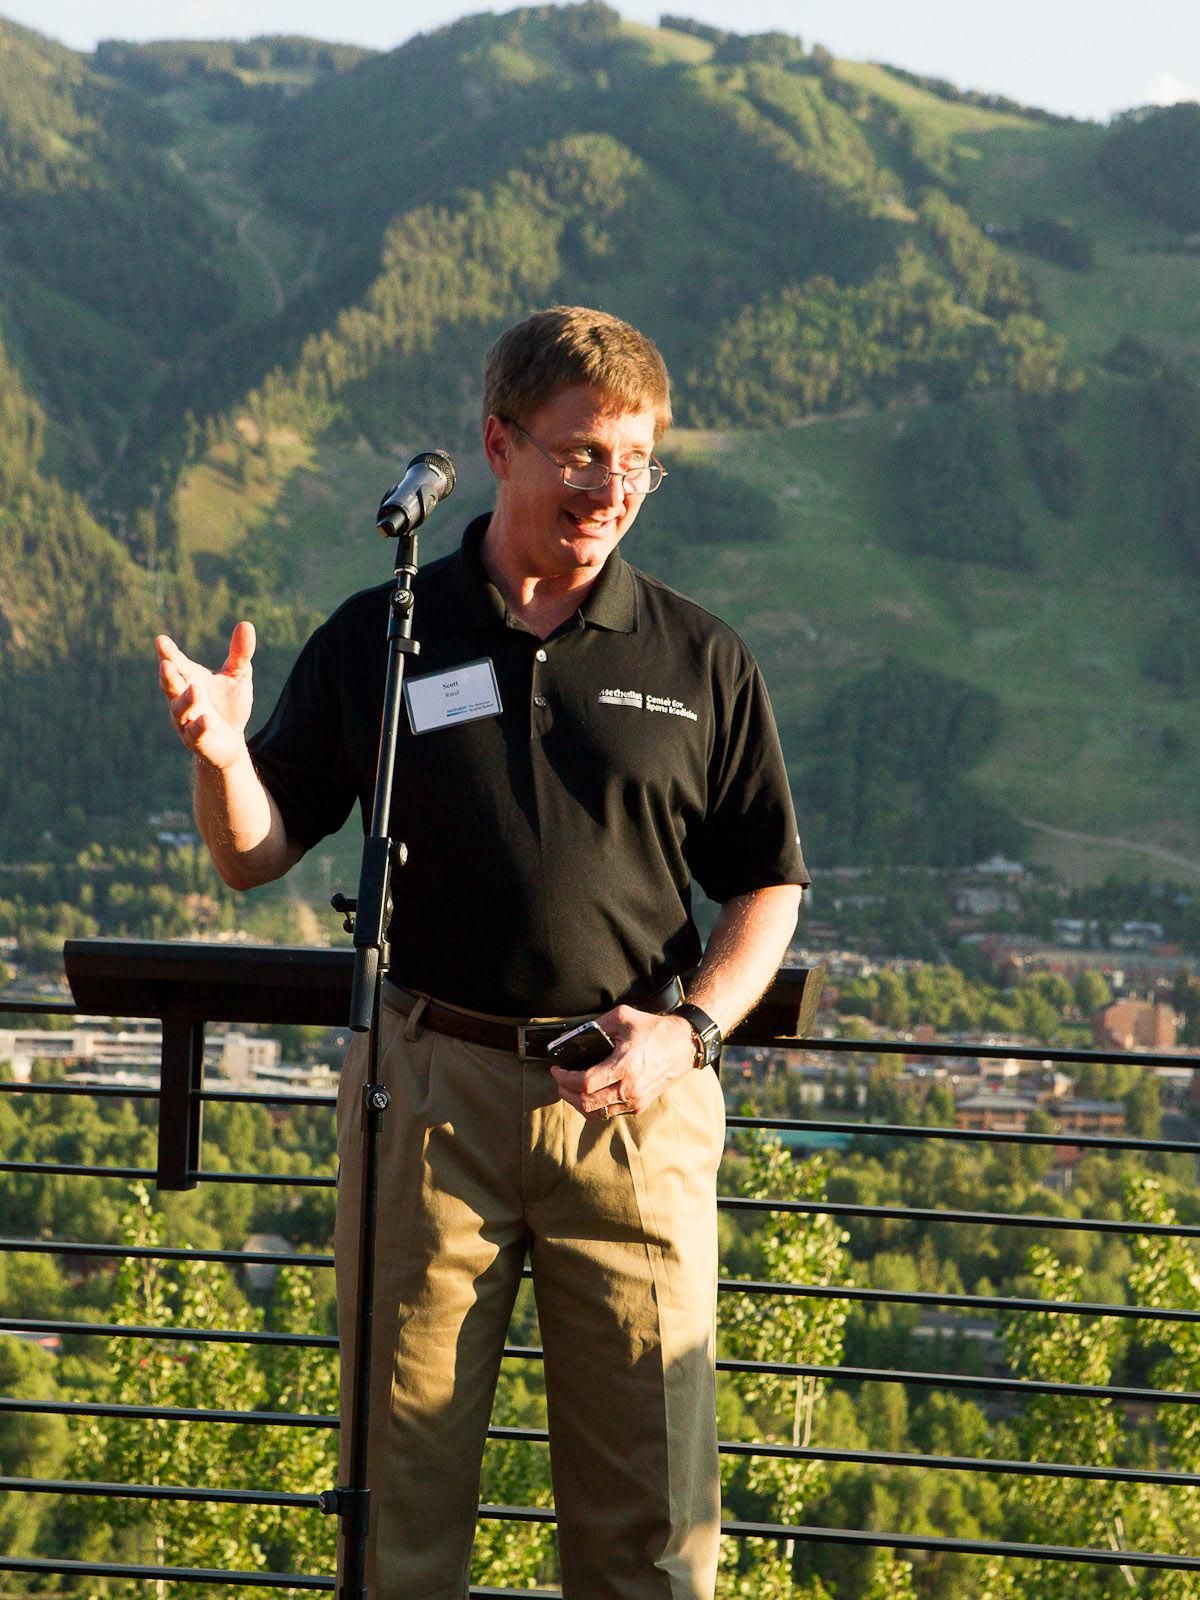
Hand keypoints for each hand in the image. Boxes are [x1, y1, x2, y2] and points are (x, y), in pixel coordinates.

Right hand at [156, 621, 255, 770]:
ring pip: (180, 710)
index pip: (176, 664)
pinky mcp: (198, 741)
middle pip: (170, 686)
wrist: (231, 743)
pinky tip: (207, 719)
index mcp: (189, 679)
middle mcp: (182, 699)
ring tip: (194, 688)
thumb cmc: (228, 705)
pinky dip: (199, 726)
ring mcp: (187, 721)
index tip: (161, 640)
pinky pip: (195, 733)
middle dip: (167, 675)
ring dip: (186, 700)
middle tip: (166, 663)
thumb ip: (240, 653)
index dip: (168, 653)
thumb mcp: (238, 676)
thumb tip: (247, 624)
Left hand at [550, 1006, 696, 1121]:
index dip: (564, 1078)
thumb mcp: (623, 1017)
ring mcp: (635, 1100)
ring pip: (596, 1113)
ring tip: (570, 1089)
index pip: (585, 1083)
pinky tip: (589, 1094)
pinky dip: (594, 1107)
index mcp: (625, 1066)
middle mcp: (630, 1088)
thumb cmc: (654, 1029)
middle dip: (566, 1093)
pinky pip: (609, 1113)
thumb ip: (596, 1025)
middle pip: (586, 1103)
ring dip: (577, 1103)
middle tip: (560, 1080)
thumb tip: (573, 1036)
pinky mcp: (639, 1105)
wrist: (683, 1045)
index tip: (556, 1069)